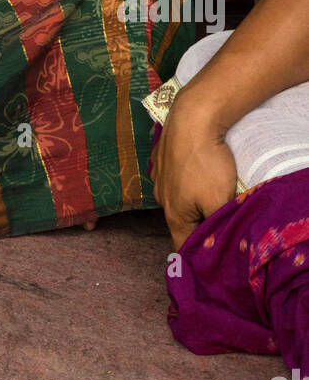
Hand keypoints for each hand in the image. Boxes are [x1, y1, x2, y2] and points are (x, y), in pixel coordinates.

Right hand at [150, 90, 237, 249]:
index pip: (183, 247)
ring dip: (192, 200)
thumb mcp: (220, 201)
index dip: (196, 257)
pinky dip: (185, 179)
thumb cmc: (207, 162)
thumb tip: (216, 244)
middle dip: (198, 225)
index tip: (209, 260)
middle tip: (220, 221)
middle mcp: (161, 198)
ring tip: (211, 192)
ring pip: (177, 197)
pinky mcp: (160, 156)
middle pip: (182, 221)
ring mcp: (158, 175)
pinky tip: (197, 170)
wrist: (192, 118)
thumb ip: (217, 227)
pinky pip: (173, 176)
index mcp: (174, 215)